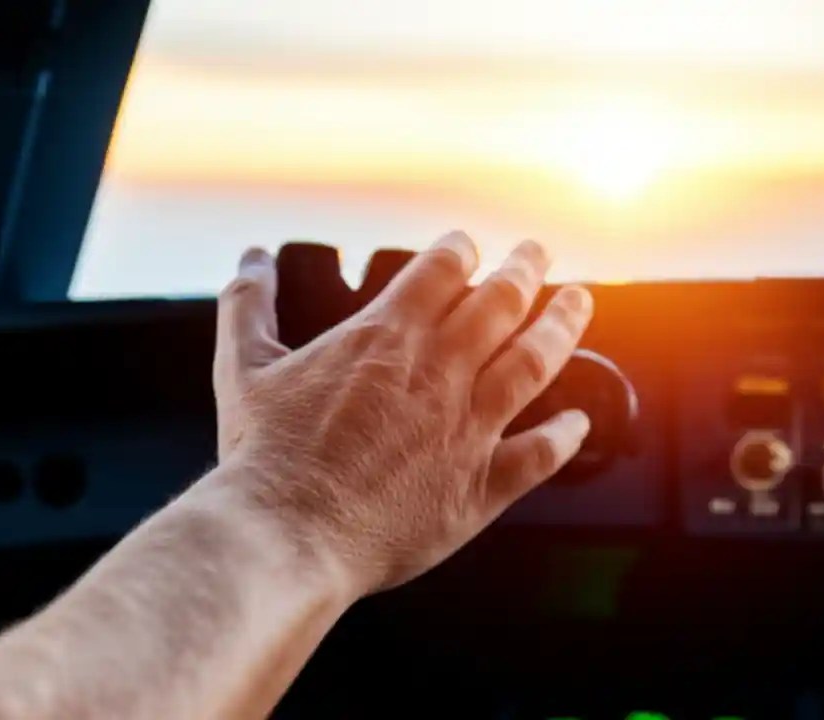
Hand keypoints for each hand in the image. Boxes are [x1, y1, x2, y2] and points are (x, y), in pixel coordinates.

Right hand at [211, 232, 593, 594]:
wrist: (288, 533)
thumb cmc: (263, 455)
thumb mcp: (242, 366)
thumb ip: (247, 304)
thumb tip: (250, 257)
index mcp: (384, 337)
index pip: (442, 270)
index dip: (460, 250)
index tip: (467, 246)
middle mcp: (437, 372)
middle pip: (500, 302)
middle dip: (524, 269)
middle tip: (538, 251)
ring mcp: (467, 428)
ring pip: (534, 362)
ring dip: (562, 326)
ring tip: (578, 302)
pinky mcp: (481, 485)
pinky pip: (540, 454)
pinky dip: (566, 436)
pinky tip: (580, 424)